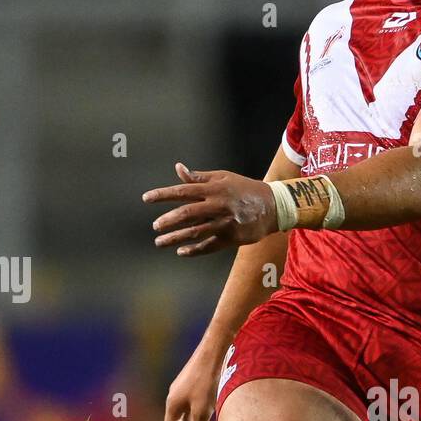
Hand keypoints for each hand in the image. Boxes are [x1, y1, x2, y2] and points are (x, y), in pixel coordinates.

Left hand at [144, 162, 276, 255]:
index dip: (163, 195)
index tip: (147, 199)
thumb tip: (178, 169)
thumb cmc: (244, 189)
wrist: (273, 206)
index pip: (183, 191)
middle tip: (155, 226)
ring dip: (175, 238)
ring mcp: (225, 223)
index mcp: (214, 189)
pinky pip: (209, 246)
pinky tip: (181, 252)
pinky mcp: (232, 237)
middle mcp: (218, 205)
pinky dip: (194, 250)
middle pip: (187, 213)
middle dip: (168, 221)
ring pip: (195, 232)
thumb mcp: (223, 178)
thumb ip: (199, 177)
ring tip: (160, 242)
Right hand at [163, 338, 225, 420]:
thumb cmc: (207, 383)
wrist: (212, 352)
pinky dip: (194, 412)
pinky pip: (189, 403)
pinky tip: (203, 412)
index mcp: (172, 405)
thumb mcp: (202, 411)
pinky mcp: (190, 381)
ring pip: (183, 412)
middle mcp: (173, 396)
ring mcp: (180, 388)